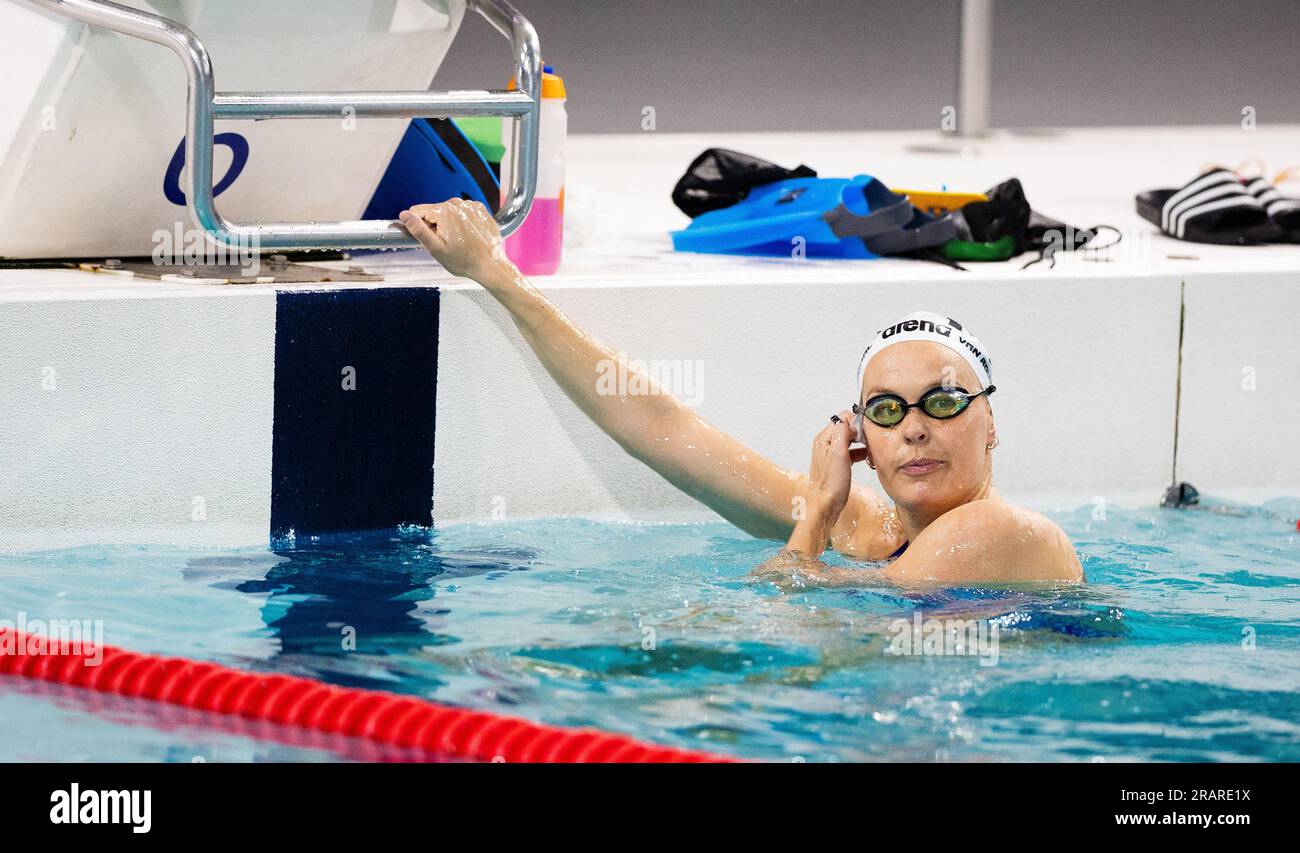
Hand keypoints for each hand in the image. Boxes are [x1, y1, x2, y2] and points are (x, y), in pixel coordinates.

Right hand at [399, 199, 510, 280]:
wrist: (491, 265)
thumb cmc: (465, 261)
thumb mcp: (436, 249)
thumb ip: (418, 230)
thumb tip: (404, 215)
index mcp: (444, 212)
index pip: (417, 210)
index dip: (419, 225)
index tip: (429, 238)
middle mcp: (457, 204)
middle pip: (433, 211)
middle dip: (435, 225)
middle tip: (446, 243)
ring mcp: (470, 205)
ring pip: (448, 211)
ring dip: (449, 223)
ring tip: (459, 240)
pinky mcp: (480, 209)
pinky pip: (462, 212)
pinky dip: (462, 221)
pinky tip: (468, 235)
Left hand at [801, 410, 870, 526]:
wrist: (825, 506)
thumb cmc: (831, 484)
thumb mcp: (838, 453)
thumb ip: (842, 433)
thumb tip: (848, 418)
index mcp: (824, 439)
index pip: (842, 418)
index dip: (856, 423)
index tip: (866, 433)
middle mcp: (825, 444)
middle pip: (846, 428)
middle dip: (860, 433)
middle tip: (871, 442)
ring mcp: (830, 454)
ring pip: (850, 441)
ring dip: (862, 443)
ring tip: (872, 450)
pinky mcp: (836, 465)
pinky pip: (850, 452)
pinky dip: (860, 453)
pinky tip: (867, 459)